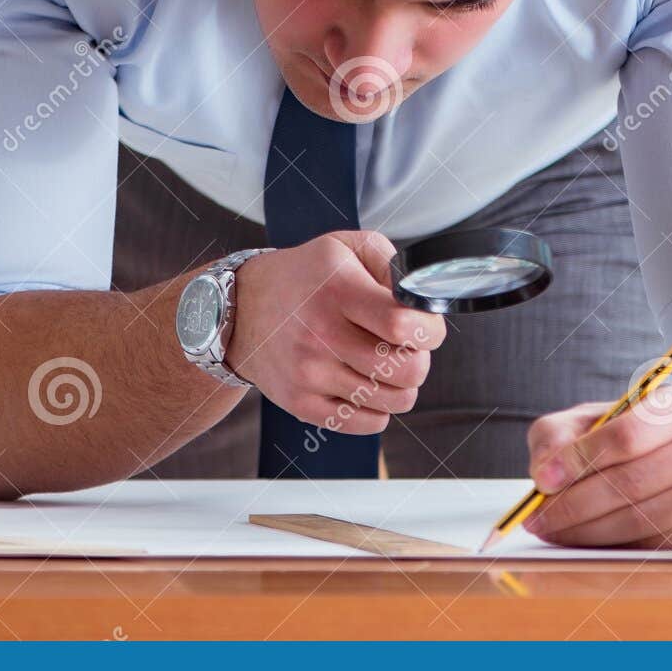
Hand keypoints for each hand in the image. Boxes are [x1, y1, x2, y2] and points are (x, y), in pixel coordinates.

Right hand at [227, 233, 444, 435]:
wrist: (241, 308)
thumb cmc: (304, 276)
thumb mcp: (346, 246)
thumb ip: (391, 265)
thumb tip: (420, 298)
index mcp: (338, 291)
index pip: (403, 325)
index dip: (430, 329)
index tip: (428, 326)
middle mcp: (322, 335)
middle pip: (404, 370)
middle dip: (420, 358)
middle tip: (408, 347)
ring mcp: (310, 374)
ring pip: (392, 401)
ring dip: (403, 385)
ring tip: (388, 364)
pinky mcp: (301, 403)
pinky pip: (366, 423)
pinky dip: (379, 408)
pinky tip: (367, 384)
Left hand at [523, 383, 671, 547]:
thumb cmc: (642, 430)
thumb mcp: (600, 415)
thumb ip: (561, 433)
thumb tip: (543, 474)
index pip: (627, 436)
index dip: (580, 460)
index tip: (542, 480)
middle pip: (632, 483)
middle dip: (575, 504)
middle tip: (537, 517)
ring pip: (641, 520)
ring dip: (586, 531)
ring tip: (552, 530)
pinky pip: (650, 544)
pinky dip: (610, 545)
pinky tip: (582, 538)